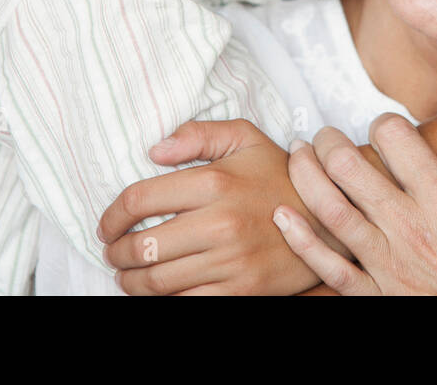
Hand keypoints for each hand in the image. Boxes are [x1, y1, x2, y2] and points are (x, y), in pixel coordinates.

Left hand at [98, 119, 341, 294]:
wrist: (330, 218)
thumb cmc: (280, 176)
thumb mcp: (245, 138)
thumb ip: (198, 134)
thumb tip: (154, 150)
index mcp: (215, 182)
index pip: (140, 200)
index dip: (112, 215)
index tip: (106, 224)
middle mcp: (220, 223)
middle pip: (143, 246)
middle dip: (116, 252)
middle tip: (112, 251)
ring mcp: (232, 261)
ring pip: (159, 280)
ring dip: (131, 280)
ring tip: (126, 274)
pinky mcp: (242, 291)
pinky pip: (187, 302)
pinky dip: (161, 300)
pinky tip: (155, 290)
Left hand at [273, 114, 436, 294]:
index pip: (397, 139)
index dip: (386, 122)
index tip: (386, 126)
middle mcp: (411, 229)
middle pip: (349, 167)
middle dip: (330, 140)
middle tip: (325, 132)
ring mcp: (390, 266)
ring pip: (329, 209)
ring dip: (305, 175)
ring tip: (298, 154)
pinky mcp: (378, 297)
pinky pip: (327, 267)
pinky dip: (299, 240)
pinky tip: (283, 217)